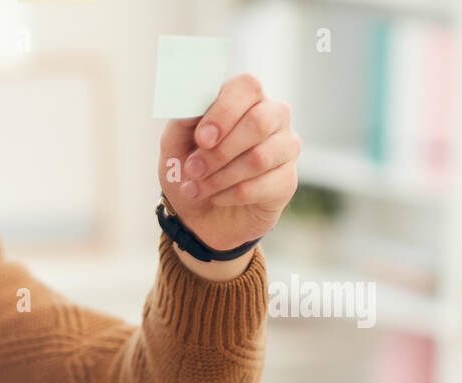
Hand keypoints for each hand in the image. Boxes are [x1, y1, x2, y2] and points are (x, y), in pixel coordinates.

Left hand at [158, 74, 299, 253]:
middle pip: (260, 121)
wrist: (198, 217)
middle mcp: (272, 116)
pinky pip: (262, 186)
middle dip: (219, 152)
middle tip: (193, 170)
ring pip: (260, 157)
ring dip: (219, 177)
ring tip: (197, 188)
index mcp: (244, 99)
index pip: (247, 87)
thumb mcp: (174, 146)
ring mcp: (285, 147)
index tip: (201, 139)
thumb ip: (182, 120)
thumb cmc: (189, 172)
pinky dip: (230, 195)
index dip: (224, 112)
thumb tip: (192, 104)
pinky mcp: (288, 180)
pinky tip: (217, 198)